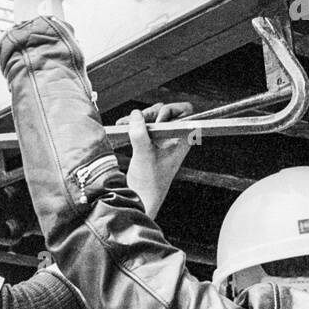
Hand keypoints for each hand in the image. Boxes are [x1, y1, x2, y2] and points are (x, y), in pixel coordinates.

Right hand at [120, 102, 195, 219]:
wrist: (141, 198)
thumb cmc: (149, 182)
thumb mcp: (144, 156)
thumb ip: (140, 134)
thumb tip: (136, 114)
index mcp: (182, 138)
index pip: (185, 112)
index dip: (171, 110)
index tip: (158, 121)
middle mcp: (174, 137)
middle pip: (165, 111)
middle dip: (149, 114)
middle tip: (138, 122)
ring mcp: (162, 140)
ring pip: (152, 118)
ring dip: (138, 119)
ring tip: (125, 124)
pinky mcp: (150, 143)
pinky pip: (143, 126)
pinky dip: (133, 124)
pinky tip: (122, 126)